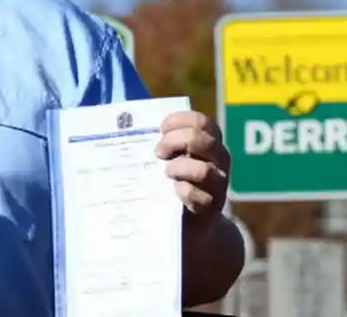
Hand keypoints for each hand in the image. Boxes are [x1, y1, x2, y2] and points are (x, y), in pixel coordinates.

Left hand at [156, 110, 230, 241]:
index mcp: (208, 144)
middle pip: (201, 139)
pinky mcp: (210, 209)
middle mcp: (218, 161)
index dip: (178, 121)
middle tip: (158, 152)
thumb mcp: (169, 159)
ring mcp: (217, 185)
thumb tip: (129, 126)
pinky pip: (199, 196)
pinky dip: (184, 191)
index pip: (200, 122)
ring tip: (166, 173)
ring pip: (204, 170)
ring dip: (179, 168)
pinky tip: (174, 192)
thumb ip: (161, 144)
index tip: (160, 129)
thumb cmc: (171, 184)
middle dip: (174, 141)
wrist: (187, 225)